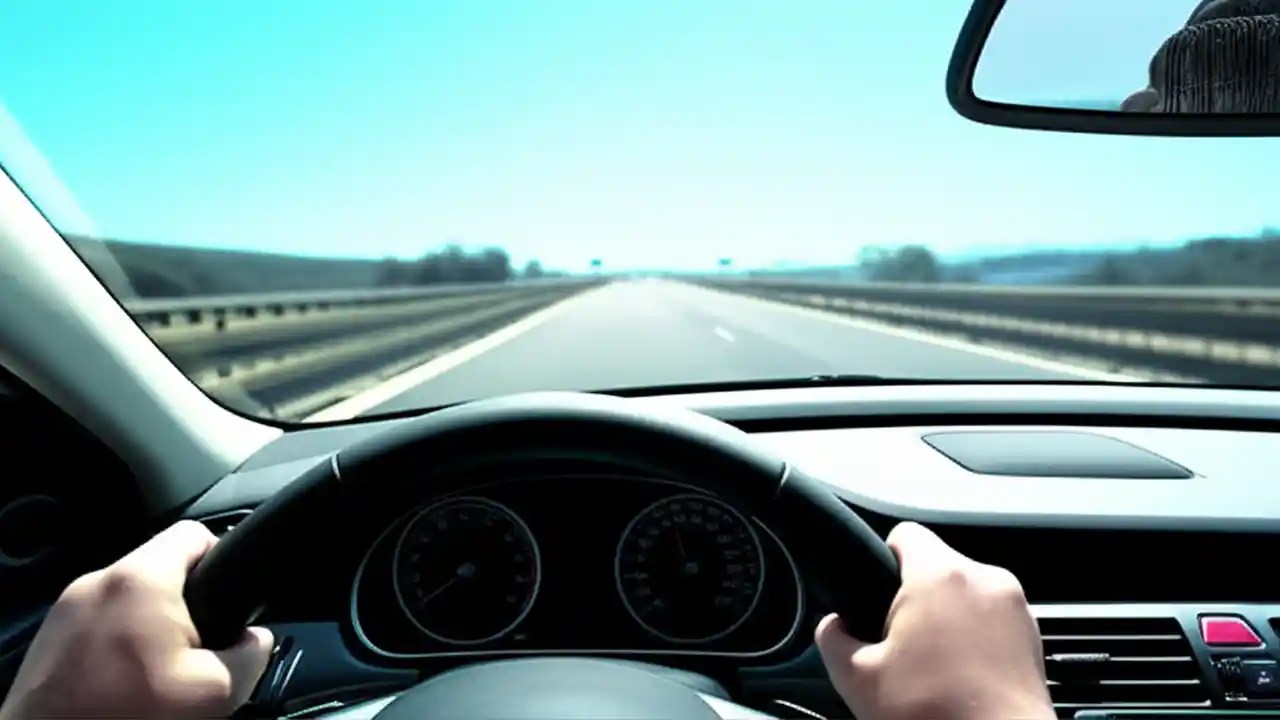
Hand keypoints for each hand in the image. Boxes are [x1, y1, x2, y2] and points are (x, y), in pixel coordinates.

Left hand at [0, 521, 273, 718]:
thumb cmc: (129, 717)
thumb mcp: (216, 693)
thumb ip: (250, 654)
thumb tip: (254, 640)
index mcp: (139, 580)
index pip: (195, 533)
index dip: (222, 558)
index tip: (227, 598)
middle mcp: (95, 582)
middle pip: (160, 568)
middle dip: (186, 604)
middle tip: (197, 650)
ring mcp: (64, 610)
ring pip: (128, 597)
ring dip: (150, 624)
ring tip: (160, 671)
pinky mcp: (47, 639)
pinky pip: (99, 622)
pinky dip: (119, 641)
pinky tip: (125, 681)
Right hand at [815, 522, 1052, 719]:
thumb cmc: (934, 715)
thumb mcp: (857, 679)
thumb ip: (833, 638)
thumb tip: (833, 626)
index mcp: (939, 576)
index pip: (904, 534)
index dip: (882, 559)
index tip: (876, 593)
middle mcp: (984, 579)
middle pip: (936, 566)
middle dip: (914, 598)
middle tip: (898, 644)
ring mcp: (1016, 607)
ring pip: (966, 593)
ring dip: (947, 618)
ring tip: (932, 666)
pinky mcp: (1034, 636)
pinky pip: (992, 619)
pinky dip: (975, 638)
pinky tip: (960, 677)